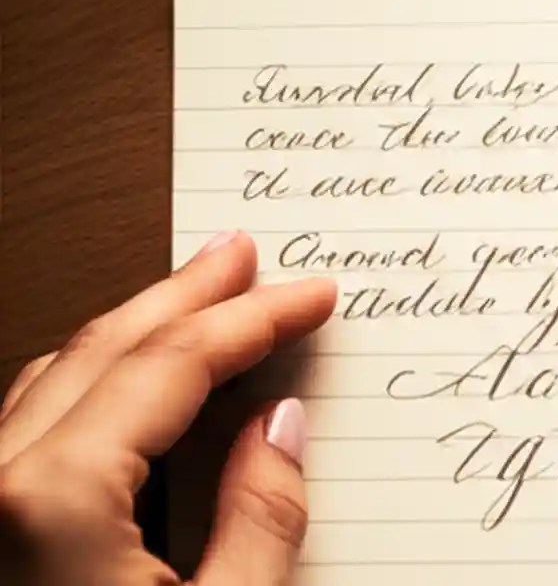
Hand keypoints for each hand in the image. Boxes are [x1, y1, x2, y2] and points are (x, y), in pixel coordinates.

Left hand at [0, 231, 335, 584]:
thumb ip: (259, 523)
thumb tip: (279, 429)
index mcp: (53, 502)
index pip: (174, 365)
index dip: (253, 318)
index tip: (307, 296)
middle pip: (104, 349)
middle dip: (187, 293)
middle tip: (242, 257)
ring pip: (55, 379)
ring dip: (136, 332)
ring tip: (196, 303)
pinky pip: (27, 429)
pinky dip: (92, 385)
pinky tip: (134, 386)